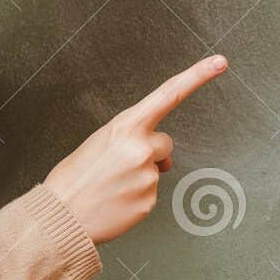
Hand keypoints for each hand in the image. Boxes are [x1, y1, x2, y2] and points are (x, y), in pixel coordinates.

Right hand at [43, 55, 227, 243]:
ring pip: (157, 170)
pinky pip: (151, 194)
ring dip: (139, 176)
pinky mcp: (149, 201)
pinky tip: (115, 200)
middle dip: (150, 152)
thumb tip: (161, 156)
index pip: (168, 95)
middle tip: (118, 167)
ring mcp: (147, 175)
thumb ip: (131, 139)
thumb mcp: (98, 143)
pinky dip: (136, 197)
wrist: (59, 217)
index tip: (220, 62)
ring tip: (110, 186)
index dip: (197, 76)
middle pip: (165, 143)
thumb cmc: (73, 179)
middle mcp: (140, 148)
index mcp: (124, 126)